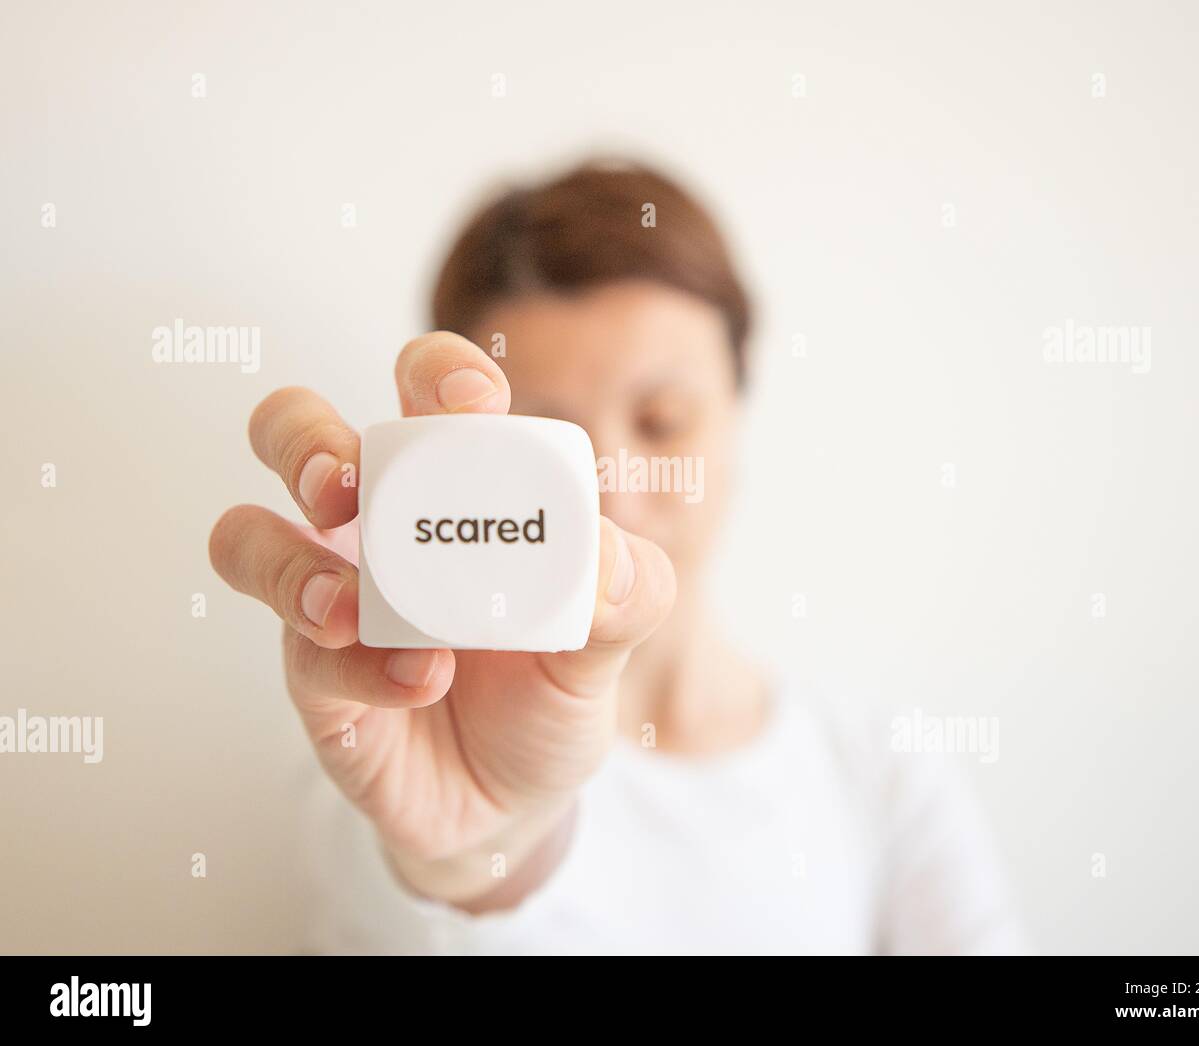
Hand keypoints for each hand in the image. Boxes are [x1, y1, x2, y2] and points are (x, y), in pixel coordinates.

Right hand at [208, 332, 675, 907]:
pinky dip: (356, 664)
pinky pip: (300, 650)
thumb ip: (626, 596)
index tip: (472, 402)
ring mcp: (332, 592)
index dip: (439, 373)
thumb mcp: (608, 644)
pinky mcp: (310, 672)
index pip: (427, 393)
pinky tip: (415, 681)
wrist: (512, 804)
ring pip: (248, 534)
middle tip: (344, 484)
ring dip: (288, 561)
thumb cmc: (551, 692)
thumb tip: (605, 556)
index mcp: (455, 485)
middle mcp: (377, 522)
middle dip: (305, 440)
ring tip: (349, 605)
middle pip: (296, 431)